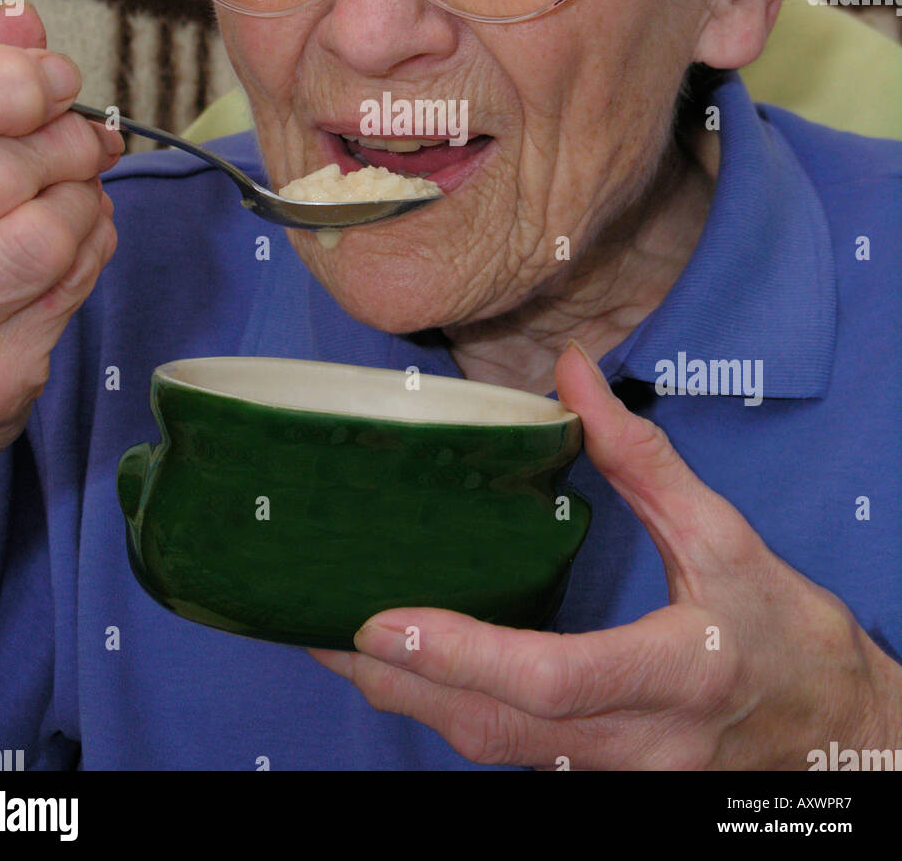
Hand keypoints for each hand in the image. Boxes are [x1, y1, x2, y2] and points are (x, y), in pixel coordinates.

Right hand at [0, 5, 122, 547]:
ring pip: (43, 232)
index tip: (49, 76)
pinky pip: (70, 285)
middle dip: (61, 138)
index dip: (5, 85)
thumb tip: (21, 19)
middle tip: (82, 131)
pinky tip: (78, 229)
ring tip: (79, 182)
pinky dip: (94, 240)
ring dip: (82, 192)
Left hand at [309, 343, 900, 768]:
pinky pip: (507, 752)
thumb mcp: (727, 537)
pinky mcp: (595, 776)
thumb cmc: (783, 633)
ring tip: (337, 644)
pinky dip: (446, 712)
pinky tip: (406, 670)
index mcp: (674, 673)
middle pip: (495, 727)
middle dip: (400, 682)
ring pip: (492, 750)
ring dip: (410, 702)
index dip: (462, 653)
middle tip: (320, 628)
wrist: (830, 732)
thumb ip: (645, 460)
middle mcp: (634, 743)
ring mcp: (612, 773)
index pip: (554, 677)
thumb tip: (573, 376)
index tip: (380, 621)